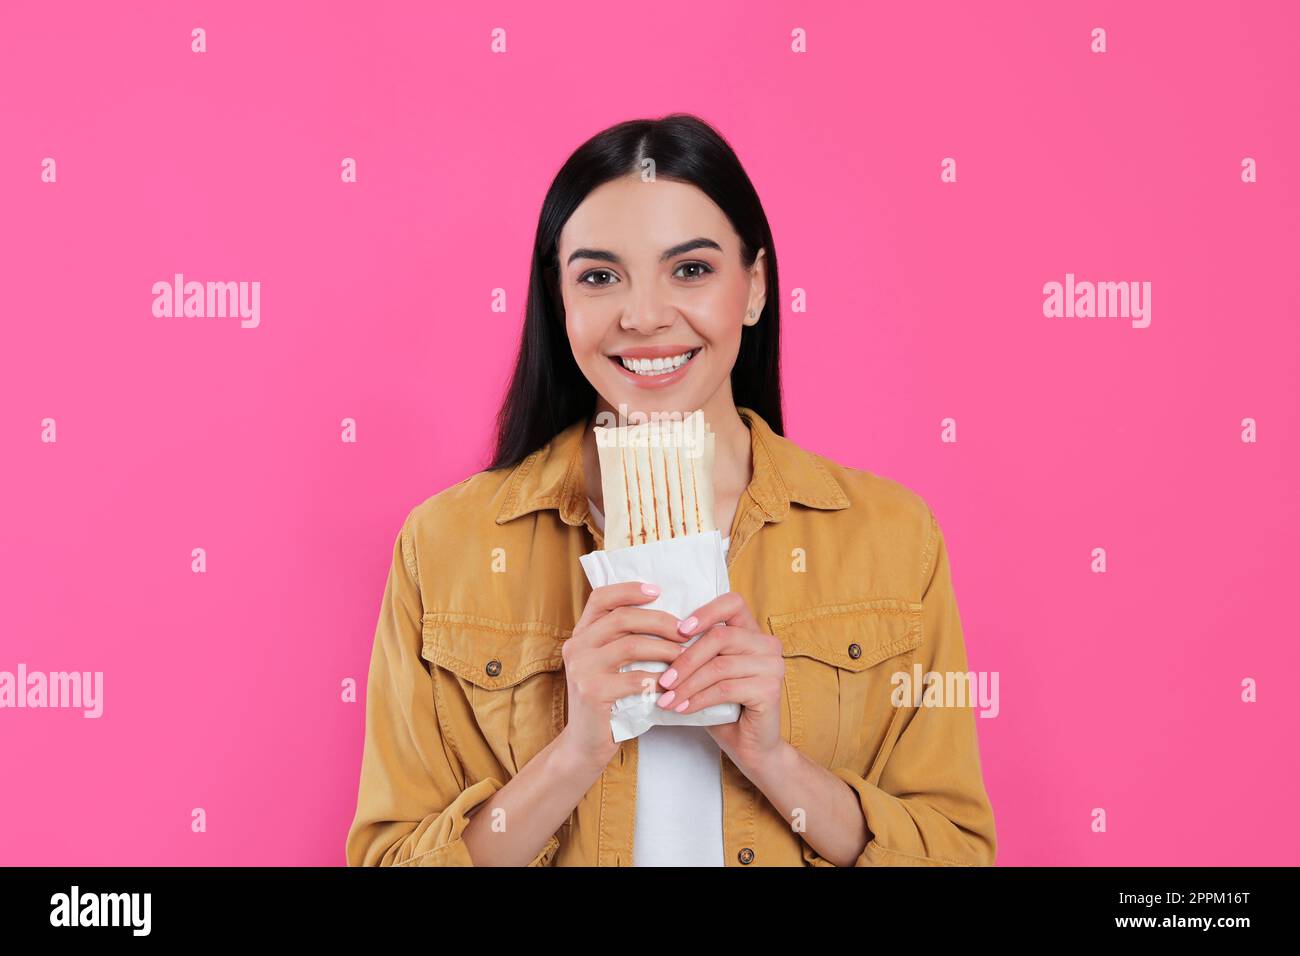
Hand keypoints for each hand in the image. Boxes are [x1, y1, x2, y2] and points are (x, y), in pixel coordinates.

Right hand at [558, 582, 691, 770]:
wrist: (584, 745)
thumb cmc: (608, 701)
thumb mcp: (609, 665)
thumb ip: (623, 640)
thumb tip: (669, 616)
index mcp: (580, 634)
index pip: (601, 597)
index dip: (629, 589)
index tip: (658, 590)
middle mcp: (576, 646)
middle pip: (622, 618)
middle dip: (660, 621)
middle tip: (685, 630)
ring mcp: (582, 669)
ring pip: (631, 644)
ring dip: (665, 649)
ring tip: (685, 655)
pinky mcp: (592, 693)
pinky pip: (635, 678)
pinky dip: (659, 679)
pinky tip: (673, 683)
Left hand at [654, 591, 784, 772]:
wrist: (751, 746)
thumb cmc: (724, 707)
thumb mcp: (706, 674)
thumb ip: (694, 654)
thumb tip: (654, 642)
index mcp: (752, 632)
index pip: (733, 602)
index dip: (705, 612)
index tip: (679, 630)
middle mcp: (767, 644)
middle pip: (720, 637)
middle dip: (685, 660)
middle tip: (663, 681)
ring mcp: (773, 666)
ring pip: (720, 666)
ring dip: (687, 684)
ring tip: (667, 699)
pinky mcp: (770, 689)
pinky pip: (725, 689)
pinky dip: (699, 699)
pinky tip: (682, 708)